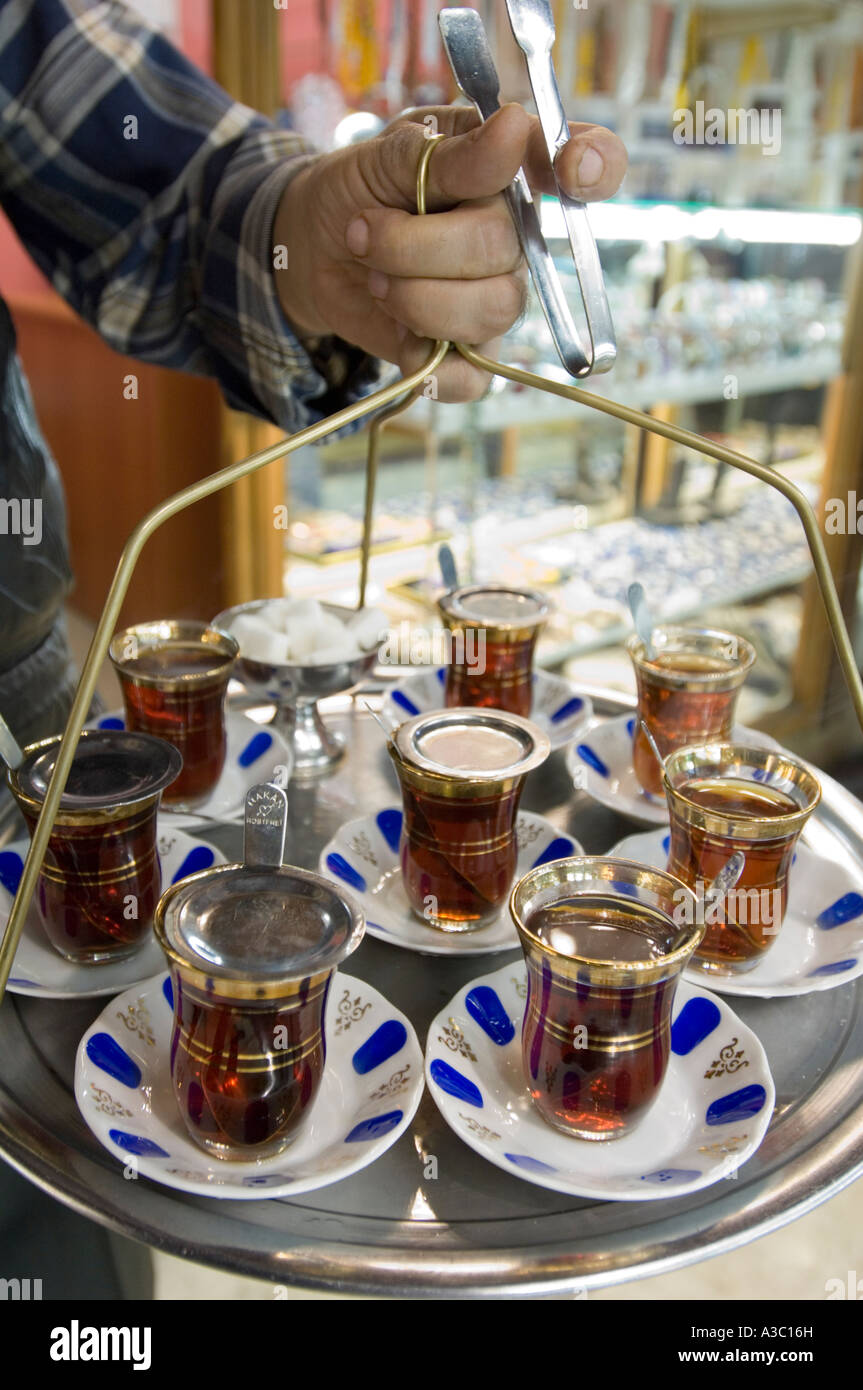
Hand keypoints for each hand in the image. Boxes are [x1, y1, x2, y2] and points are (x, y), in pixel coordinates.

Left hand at [274, 103, 626, 401]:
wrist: (315, 250)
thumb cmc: (359, 190)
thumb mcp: (390, 156)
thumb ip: (452, 154)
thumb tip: (514, 128)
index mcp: (512, 169)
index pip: (590, 164)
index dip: (595, 167)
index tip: (571, 172)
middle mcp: (519, 236)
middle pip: (504, 251)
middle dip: (417, 247)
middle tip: (364, 232)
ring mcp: (499, 297)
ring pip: (490, 312)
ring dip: (414, 298)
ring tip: (375, 277)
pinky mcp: (471, 353)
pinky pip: (473, 378)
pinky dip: (429, 365)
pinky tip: (399, 336)